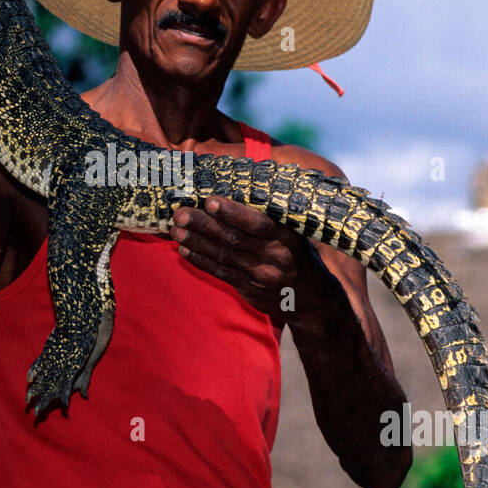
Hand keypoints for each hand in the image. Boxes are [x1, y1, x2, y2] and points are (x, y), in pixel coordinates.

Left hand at [171, 195, 326, 323]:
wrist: (312, 298)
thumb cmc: (298, 253)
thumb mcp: (294, 232)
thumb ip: (270, 216)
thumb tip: (236, 188)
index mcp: (287, 236)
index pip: (258, 223)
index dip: (233, 212)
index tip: (210, 200)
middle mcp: (274, 255)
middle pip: (235, 239)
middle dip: (205, 225)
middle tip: (181, 212)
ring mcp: (261, 275)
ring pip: (224, 255)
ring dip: (197, 242)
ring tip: (176, 229)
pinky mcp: (249, 289)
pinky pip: (222, 273)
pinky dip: (202, 261)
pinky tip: (185, 250)